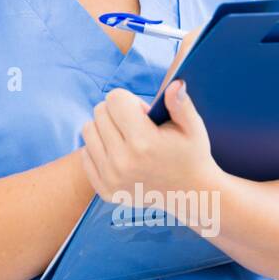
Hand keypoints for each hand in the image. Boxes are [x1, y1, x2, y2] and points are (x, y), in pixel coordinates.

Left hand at [80, 80, 219, 208]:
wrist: (189, 195)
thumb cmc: (191, 155)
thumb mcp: (193, 128)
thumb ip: (181, 104)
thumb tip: (176, 84)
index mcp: (144, 142)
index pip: (115, 99)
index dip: (130, 101)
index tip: (144, 114)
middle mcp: (123, 161)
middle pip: (100, 112)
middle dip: (117, 112)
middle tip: (137, 127)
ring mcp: (111, 177)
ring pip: (88, 130)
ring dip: (105, 129)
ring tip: (127, 139)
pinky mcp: (104, 189)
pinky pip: (85, 154)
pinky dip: (99, 149)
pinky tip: (120, 155)